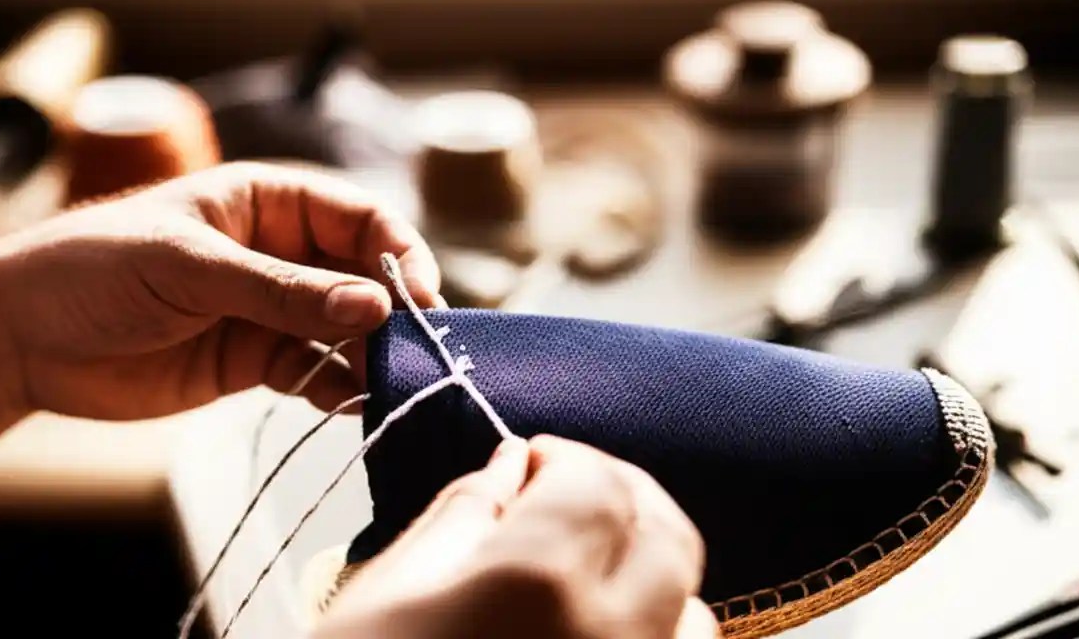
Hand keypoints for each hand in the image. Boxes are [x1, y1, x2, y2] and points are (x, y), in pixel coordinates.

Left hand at [0, 161, 442, 419]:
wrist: (20, 335)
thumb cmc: (95, 267)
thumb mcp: (193, 267)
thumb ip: (284, 292)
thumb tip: (375, 306)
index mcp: (269, 202)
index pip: (360, 217)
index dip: (398, 252)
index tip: (420, 297)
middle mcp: (280, 253)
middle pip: (364, 276)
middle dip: (393, 310)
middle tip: (418, 351)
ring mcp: (269, 310)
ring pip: (345, 330)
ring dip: (371, 355)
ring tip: (392, 384)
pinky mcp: (252, 362)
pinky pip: (313, 372)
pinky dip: (336, 388)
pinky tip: (351, 404)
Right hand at [314, 436, 718, 638]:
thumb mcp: (383, 596)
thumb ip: (461, 518)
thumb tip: (510, 468)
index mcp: (539, 584)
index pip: (598, 485)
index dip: (569, 458)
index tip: (535, 460)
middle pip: (670, 538)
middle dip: (627, 498)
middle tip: (572, 491)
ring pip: (694, 615)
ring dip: (652, 571)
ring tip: (589, 567)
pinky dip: (658, 638)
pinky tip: (600, 632)